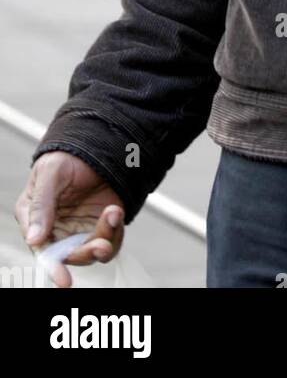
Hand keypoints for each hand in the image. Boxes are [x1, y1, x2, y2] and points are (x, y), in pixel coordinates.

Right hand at [15, 152, 125, 287]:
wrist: (94, 143)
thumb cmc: (65, 157)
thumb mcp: (49, 173)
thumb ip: (41, 205)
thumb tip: (34, 239)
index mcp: (36, 220)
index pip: (42, 251)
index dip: (52, 267)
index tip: (64, 280)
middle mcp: (58, 230)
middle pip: (71, 255)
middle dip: (87, 253)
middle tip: (101, 245)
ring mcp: (81, 229)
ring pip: (93, 250)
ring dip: (105, 239)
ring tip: (113, 213)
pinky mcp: (102, 225)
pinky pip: (110, 239)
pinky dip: (115, 230)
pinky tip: (115, 211)